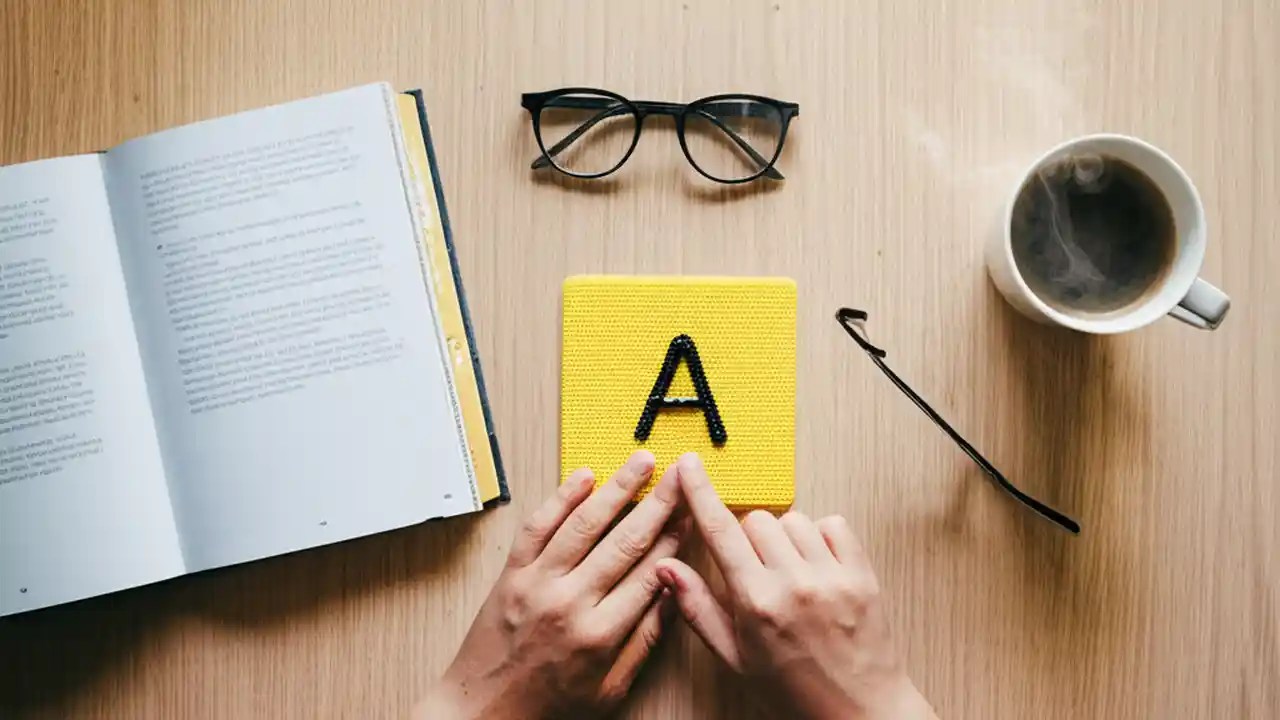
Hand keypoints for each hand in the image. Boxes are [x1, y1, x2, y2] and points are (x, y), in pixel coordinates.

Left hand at [418, 451, 686, 719]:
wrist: (482, 712)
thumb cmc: (549, 705)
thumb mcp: (610, 689)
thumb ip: (643, 640)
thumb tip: (673, 594)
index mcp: (600, 634)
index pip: (651, 573)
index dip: (676, 539)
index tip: (694, 513)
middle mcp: (570, 603)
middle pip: (625, 541)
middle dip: (658, 503)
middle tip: (680, 475)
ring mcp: (537, 584)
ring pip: (583, 524)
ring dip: (617, 488)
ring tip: (641, 461)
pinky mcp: (511, 574)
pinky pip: (537, 527)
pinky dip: (561, 498)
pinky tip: (584, 476)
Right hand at [656, 453, 936, 719]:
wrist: (859, 713)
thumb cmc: (793, 691)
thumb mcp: (735, 657)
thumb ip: (697, 608)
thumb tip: (664, 567)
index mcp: (757, 604)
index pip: (720, 532)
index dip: (700, 493)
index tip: (687, 465)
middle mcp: (794, 584)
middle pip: (757, 520)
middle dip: (748, 538)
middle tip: (756, 571)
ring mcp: (832, 577)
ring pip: (793, 520)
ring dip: (785, 538)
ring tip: (790, 574)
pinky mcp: (862, 574)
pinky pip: (834, 524)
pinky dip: (821, 537)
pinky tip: (817, 567)